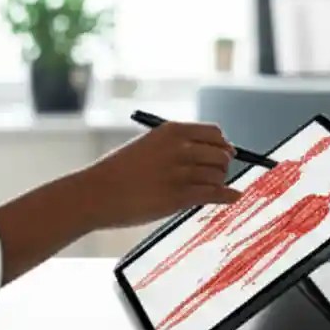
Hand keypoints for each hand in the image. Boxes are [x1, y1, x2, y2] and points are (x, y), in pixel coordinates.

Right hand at [75, 121, 242, 229]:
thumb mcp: (149, 146)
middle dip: (222, 165)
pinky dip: (228, 196)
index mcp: (172, 131)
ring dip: (218, 183)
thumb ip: (178, 146)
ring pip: (219, 176)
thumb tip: (212, 152)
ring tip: (209, 189)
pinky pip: (215, 194)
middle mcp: (180, 148)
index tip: (225, 153)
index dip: (222, 145)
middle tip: (217, 174)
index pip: (214, 134)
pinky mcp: (180, 197)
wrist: (95, 194)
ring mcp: (181, 173)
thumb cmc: (119, 171)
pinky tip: (234, 197)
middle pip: (222, 155)